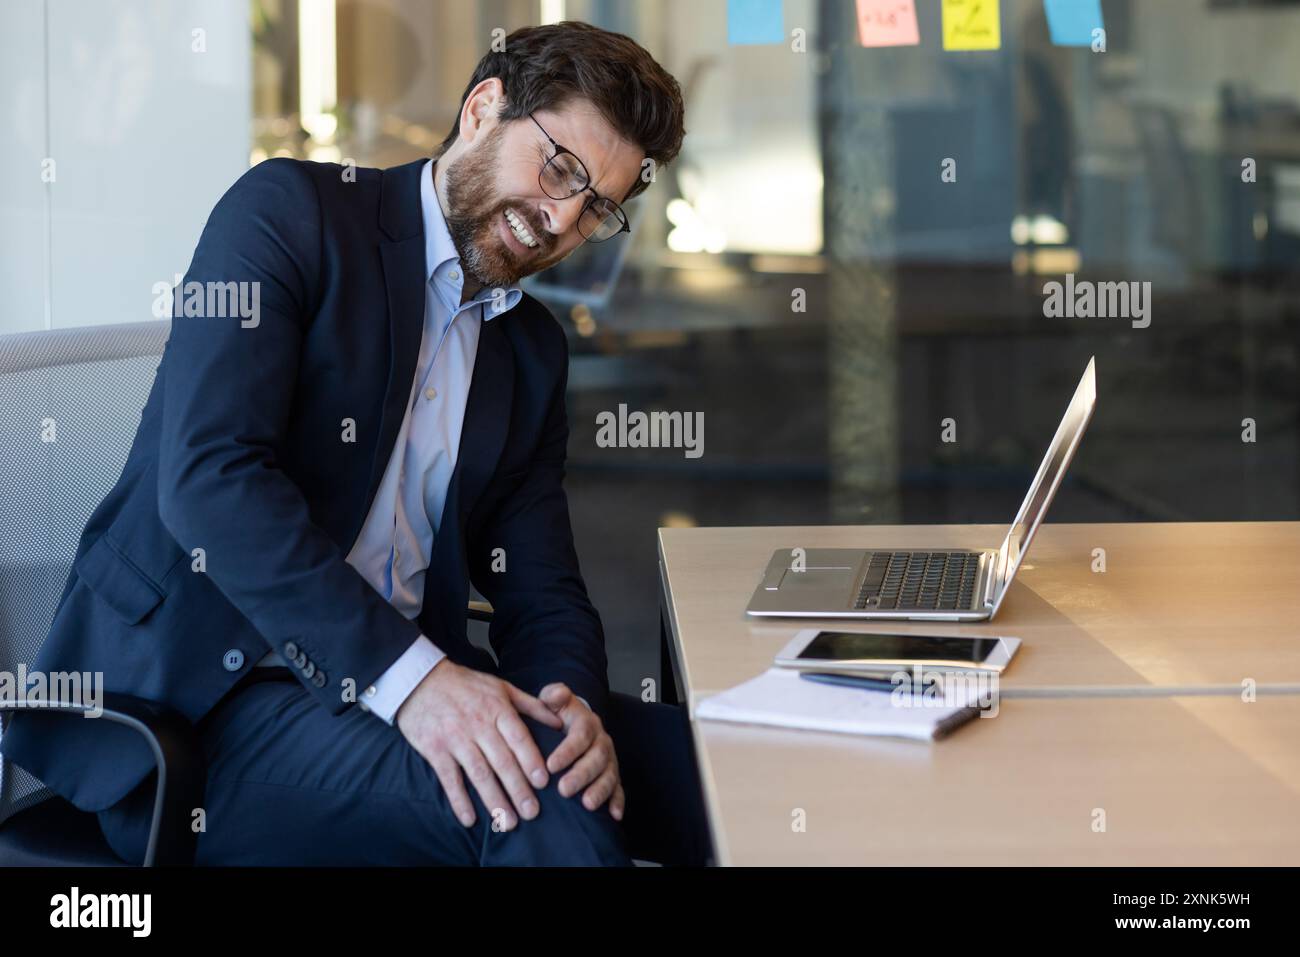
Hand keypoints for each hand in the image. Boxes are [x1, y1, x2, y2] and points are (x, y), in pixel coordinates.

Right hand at [396, 659, 563, 830]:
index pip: (518, 738)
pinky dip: (459, 800)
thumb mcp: (501, 688)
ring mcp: (455, 738)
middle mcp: (478, 724)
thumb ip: (532, 705)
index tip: (543, 783)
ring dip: (494, 800)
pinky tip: (470, 819)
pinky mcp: (434, 749)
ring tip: (508, 822)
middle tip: (532, 813)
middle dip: (518, 789)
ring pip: (479, 773)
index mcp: (497, 709)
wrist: (420, 681)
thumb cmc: (466, 685)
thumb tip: (560, 722)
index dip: (530, 760)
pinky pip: (449, 778)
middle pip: (501, 761)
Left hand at [539, 683, 624, 820]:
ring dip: (600, 790)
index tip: (550, 766)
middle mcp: (602, 741)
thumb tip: (558, 693)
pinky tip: (613, 815)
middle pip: (597, 758)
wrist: (575, 722)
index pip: (580, 736)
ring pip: (610, 775)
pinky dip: (617, 801)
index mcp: (587, 723)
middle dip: (581, 775)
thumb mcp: (554, 701)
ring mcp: (609, 759)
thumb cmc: (559, 715)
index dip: (567, 751)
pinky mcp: (612, 774)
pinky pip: (619, 788)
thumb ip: (553, 696)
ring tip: (587, 805)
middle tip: (564, 790)